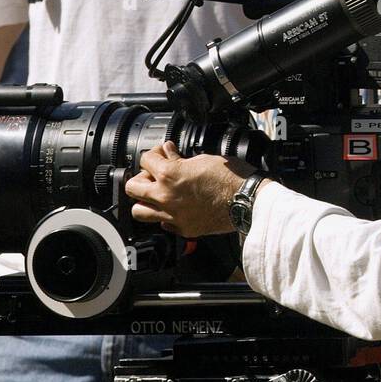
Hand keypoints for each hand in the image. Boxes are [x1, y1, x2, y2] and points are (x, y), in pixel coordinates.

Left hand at [126, 141, 254, 237]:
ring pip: (139, 211)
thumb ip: (180, 158)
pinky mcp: (183, 228)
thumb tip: (169, 153)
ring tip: (158, 194)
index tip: (162, 153)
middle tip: (155, 174)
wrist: (247, 201)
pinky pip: (162, 224)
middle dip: (142, 177)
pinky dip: (163, 215)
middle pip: (133, 187)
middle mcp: (166, 197)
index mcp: (170, 175)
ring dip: (145, 200)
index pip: (145, 160)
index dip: (155, 153)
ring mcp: (173, 215)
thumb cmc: (232, 178)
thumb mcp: (203, 159)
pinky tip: (174, 207)